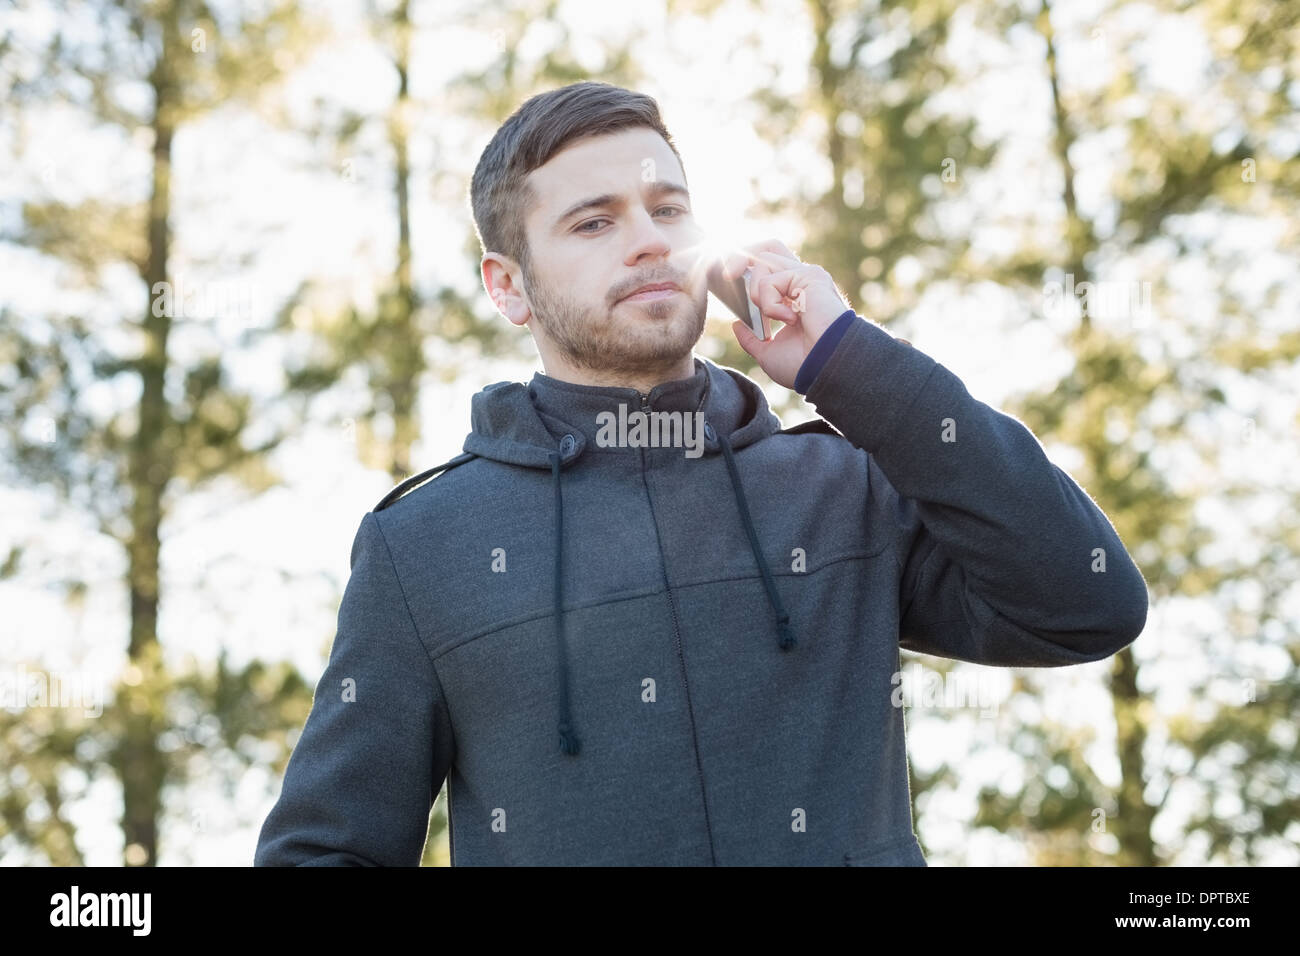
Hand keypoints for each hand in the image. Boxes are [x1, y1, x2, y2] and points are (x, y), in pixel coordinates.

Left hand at [720, 239, 850, 389]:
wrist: (825, 369)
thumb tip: (737, 325)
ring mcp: (805, 277)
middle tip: (726, 276)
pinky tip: (790, 320)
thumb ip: (752, 338)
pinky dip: (769, 304)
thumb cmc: (803, 366)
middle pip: (765, 250)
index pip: (766, 268)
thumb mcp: (768, 353)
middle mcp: (800, 282)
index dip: (744, 269)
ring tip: (771, 317)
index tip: (725, 281)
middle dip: (738, 258)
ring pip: (762, 262)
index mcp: (793, 297)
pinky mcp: (809, 276)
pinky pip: (769, 280)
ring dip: (756, 293)